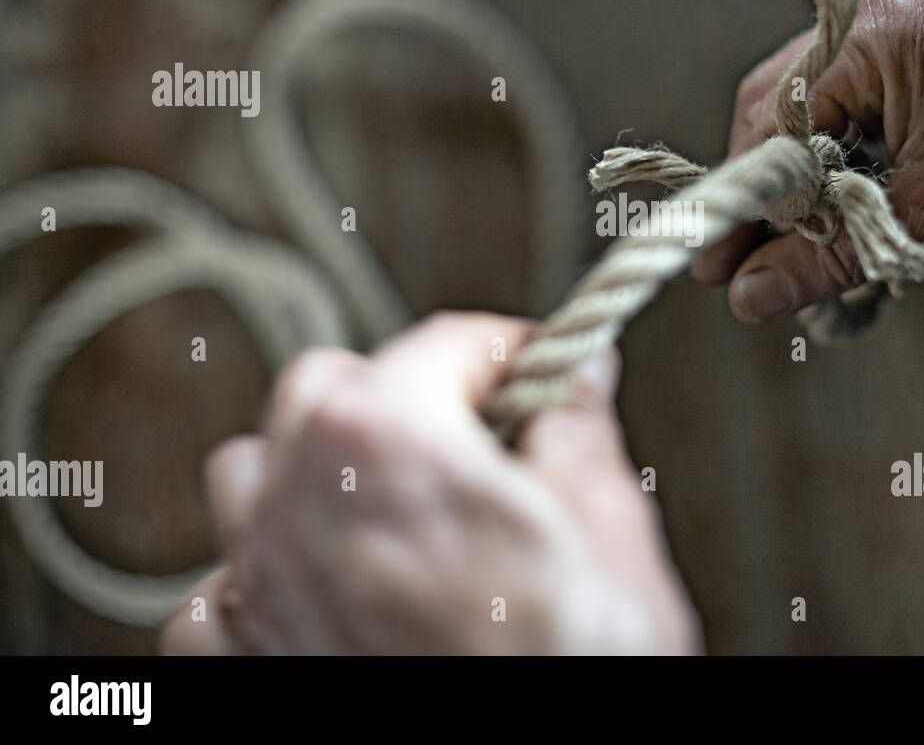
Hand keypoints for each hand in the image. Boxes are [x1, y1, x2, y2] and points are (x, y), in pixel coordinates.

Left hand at [160, 312, 700, 654]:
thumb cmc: (576, 670)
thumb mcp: (611, 537)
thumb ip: (580, 436)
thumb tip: (580, 376)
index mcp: (399, 450)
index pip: (438, 344)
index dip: (497, 349)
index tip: (530, 368)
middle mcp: (307, 507)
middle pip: (323, 388)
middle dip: (397, 389)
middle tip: (468, 430)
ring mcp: (261, 590)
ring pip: (250, 473)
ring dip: (311, 466)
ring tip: (386, 498)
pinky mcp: (242, 665)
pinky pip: (222, 587)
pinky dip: (266, 574)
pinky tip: (328, 592)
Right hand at [695, 0, 923, 321]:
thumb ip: (827, 254)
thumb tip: (746, 295)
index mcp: (880, 33)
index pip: (773, 120)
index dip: (742, 200)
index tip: (713, 262)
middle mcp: (882, 19)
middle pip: (781, 112)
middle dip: (767, 195)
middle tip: (744, 267)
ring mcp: (906, 39)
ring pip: (814, 121)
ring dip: (803, 190)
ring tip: (793, 254)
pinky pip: (854, 120)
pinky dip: (841, 175)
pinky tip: (839, 223)